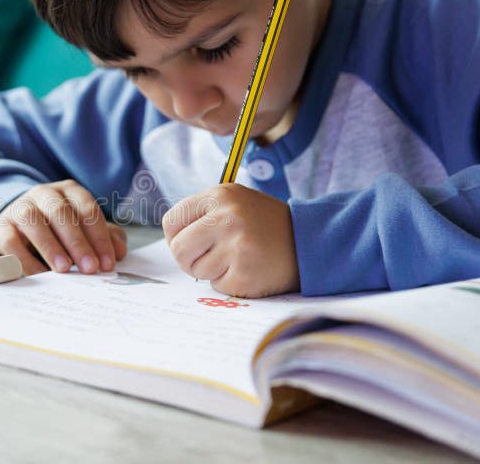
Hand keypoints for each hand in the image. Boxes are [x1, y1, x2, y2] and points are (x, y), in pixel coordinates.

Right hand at [0, 180, 127, 274]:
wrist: (18, 224)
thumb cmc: (58, 228)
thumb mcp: (83, 229)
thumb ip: (104, 237)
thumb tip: (119, 252)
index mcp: (69, 191)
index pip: (87, 210)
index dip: (99, 237)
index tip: (108, 263)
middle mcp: (44, 194)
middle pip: (62, 214)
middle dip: (78, 242)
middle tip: (90, 268)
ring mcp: (20, 208)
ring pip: (34, 222)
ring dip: (50, 246)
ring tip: (63, 269)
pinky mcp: (2, 226)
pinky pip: (11, 241)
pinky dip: (24, 258)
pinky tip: (39, 275)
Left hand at [162, 184, 298, 297]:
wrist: (309, 241)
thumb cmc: (262, 224)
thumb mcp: (233, 203)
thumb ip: (202, 214)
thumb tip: (171, 238)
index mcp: (219, 195)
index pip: (171, 222)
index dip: (177, 236)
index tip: (192, 241)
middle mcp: (227, 217)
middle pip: (178, 250)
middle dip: (189, 259)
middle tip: (209, 257)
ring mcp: (237, 246)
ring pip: (196, 270)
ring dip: (211, 271)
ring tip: (235, 259)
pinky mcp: (245, 273)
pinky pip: (217, 285)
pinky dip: (229, 282)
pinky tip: (247, 269)